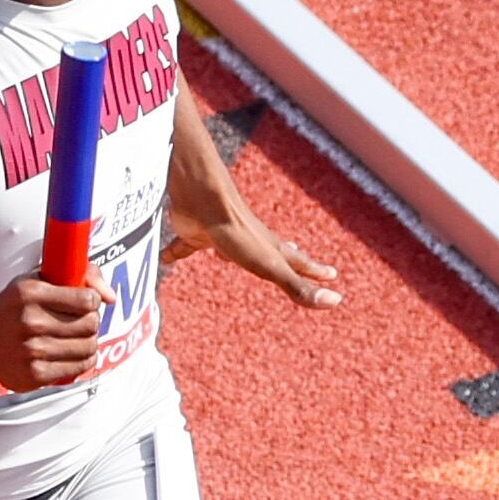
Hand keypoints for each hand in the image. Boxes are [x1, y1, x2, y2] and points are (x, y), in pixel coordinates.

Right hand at [0, 273, 107, 389]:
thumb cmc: (15, 306)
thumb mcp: (37, 279)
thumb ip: (81, 274)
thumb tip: (111, 298)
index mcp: (30, 293)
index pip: (87, 299)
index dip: (92, 300)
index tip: (84, 302)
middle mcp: (30, 322)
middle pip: (90, 324)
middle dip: (91, 321)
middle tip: (79, 321)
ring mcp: (32, 350)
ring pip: (88, 347)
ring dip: (88, 342)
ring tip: (75, 337)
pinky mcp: (35, 374)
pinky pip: (79, 367)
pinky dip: (82, 360)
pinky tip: (69, 353)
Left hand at [166, 216, 342, 308]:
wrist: (203, 197)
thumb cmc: (237, 232)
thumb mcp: (271, 267)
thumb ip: (298, 286)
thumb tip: (335, 302)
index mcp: (269, 248)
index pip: (298, 262)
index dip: (314, 271)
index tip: (332, 274)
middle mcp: (248, 240)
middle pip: (269, 252)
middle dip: (282, 260)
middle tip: (290, 261)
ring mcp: (221, 235)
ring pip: (229, 249)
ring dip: (231, 255)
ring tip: (228, 257)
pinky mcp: (195, 232)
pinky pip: (184, 246)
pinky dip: (176, 252)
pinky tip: (164, 259)